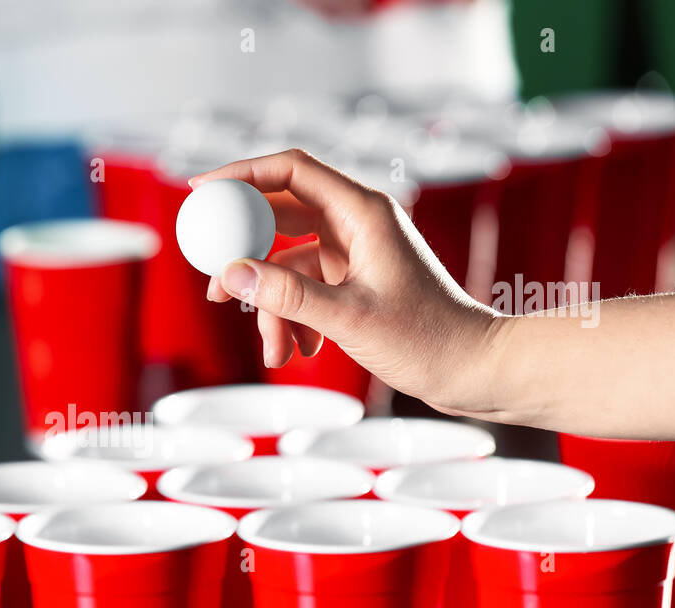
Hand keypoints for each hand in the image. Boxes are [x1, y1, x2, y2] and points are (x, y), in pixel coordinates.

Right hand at [192, 149, 507, 419]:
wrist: (472, 370)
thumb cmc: (428, 340)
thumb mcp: (349, 318)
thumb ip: (287, 294)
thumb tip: (233, 274)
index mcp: (363, 212)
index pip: (291, 170)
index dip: (241, 174)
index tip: (201, 192)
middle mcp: (358, 224)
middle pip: (280, 217)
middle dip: (245, 257)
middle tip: (216, 288)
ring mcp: (356, 253)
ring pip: (288, 265)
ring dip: (274, 308)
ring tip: (275, 352)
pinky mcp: (355, 281)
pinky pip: (305, 289)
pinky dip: (294, 319)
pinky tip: (301, 351)